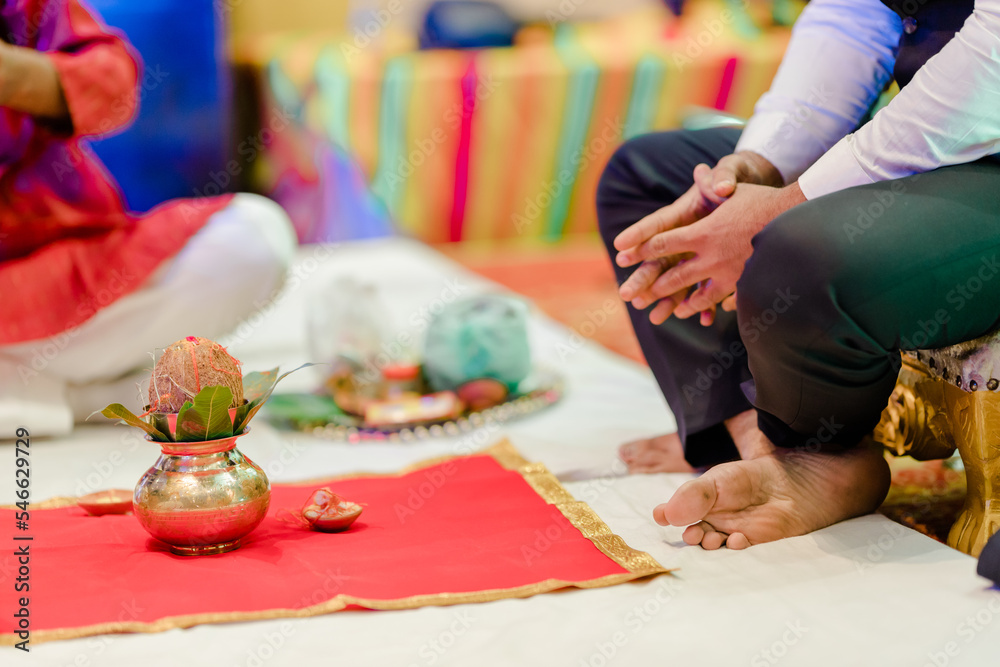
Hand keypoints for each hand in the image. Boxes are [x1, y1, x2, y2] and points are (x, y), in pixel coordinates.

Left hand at [617, 182, 805, 323]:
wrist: (798, 223)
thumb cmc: (765, 202)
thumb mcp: (736, 190)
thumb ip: (713, 184)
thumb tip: (700, 171)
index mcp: (703, 233)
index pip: (664, 244)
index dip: (643, 250)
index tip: (626, 256)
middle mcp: (711, 257)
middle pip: (674, 276)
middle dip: (653, 286)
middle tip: (636, 295)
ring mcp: (728, 274)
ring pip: (697, 295)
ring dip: (681, 303)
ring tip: (673, 309)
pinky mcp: (745, 284)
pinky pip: (723, 301)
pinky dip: (712, 308)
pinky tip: (706, 315)